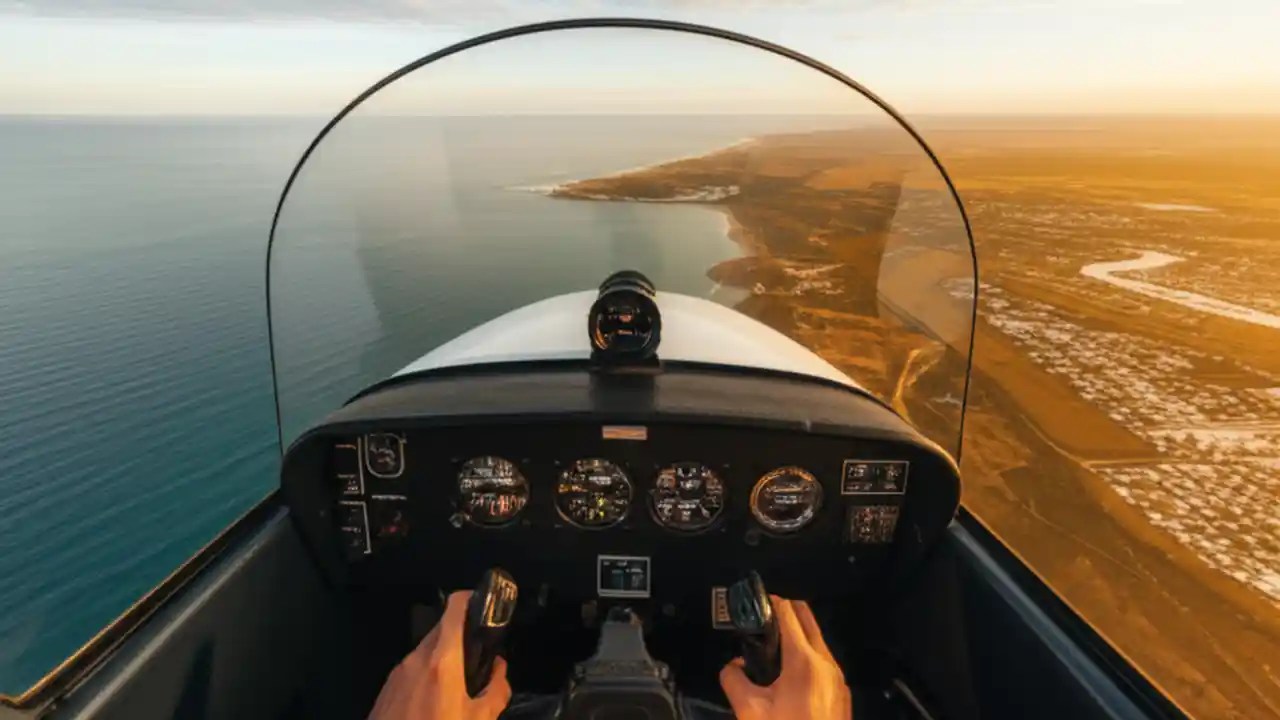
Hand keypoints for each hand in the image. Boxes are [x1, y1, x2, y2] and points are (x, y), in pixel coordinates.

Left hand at [369, 591, 511, 719]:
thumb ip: (496, 691)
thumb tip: (500, 670)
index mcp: (442, 660)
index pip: (455, 608)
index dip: (473, 599)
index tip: (488, 607)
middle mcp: (416, 658)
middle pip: (442, 629)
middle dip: (463, 634)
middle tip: (482, 652)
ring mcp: (398, 672)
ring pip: (427, 650)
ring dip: (445, 656)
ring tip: (462, 681)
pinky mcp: (387, 687)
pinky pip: (413, 668)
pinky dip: (429, 672)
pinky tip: (437, 699)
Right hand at [719, 597, 851, 719]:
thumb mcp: (749, 710)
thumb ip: (734, 679)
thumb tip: (733, 666)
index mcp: (804, 661)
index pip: (789, 613)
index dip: (771, 601)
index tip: (755, 600)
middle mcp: (826, 663)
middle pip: (807, 619)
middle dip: (785, 611)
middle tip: (762, 617)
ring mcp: (838, 678)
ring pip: (817, 641)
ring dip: (797, 634)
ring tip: (771, 646)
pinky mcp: (841, 693)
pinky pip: (823, 662)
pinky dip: (806, 655)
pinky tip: (787, 673)